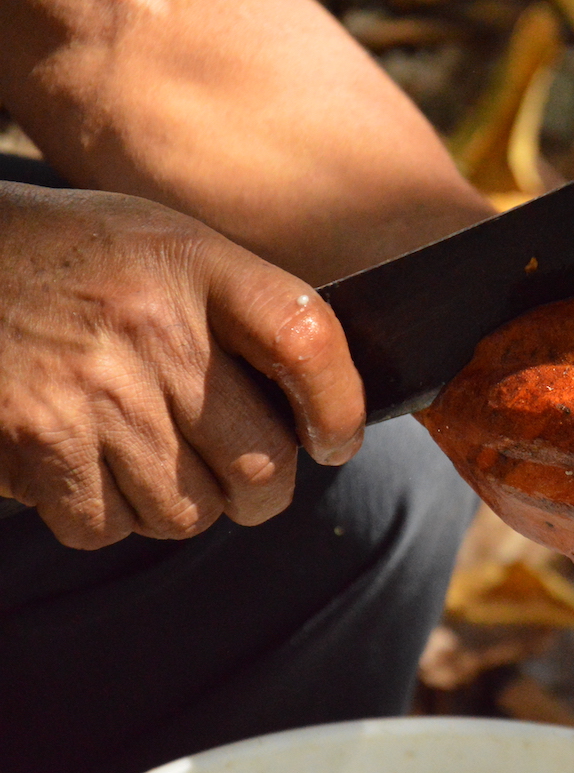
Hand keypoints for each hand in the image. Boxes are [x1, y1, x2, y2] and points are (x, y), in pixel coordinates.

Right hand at [0, 182, 364, 548]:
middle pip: (260, 462)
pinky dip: (104, 514)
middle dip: (263, 491)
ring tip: (150, 458)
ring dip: (180, 504)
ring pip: (186, 511)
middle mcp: (153, 329)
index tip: (336, 442)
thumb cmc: (81, 260)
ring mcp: (92, 389)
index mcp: (199, 266)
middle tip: (249, 482)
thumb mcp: (172, 247)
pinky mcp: (33, 440)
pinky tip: (86, 462)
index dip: (340, 408)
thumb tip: (317, 414)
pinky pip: (104, 525)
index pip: (306, 343)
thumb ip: (245, 313)